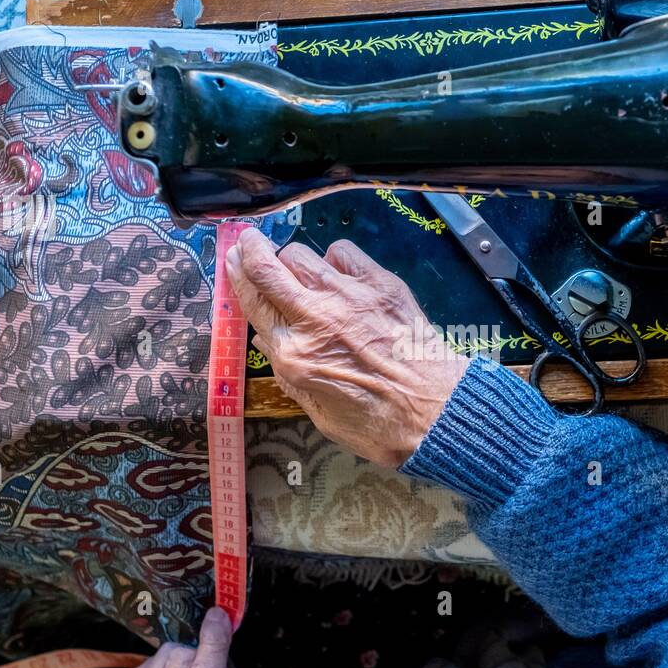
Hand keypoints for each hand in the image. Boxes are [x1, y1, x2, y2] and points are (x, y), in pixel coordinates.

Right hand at [226, 226, 468, 466]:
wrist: (436, 412)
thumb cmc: (377, 425)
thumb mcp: (317, 412)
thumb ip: (288, 372)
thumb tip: (267, 340)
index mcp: (295, 355)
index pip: (253, 303)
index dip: (237, 277)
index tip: (232, 261)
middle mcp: (315, 319)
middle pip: (269, 268)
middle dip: (252, 250)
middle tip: (249, 243)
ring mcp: (349, 297)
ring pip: (302, 255)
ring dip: (294, 261)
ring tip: (302, 273)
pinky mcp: (380, 284)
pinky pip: (343, 252)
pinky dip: (335, 259)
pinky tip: (340, 275)